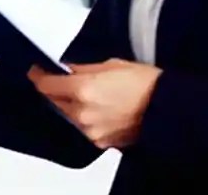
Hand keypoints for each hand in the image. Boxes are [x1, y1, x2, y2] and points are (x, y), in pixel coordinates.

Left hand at [29, 59, 162, 148]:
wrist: (171, 110)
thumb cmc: (147, 83)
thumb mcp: (112, 64)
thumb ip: (83, 68)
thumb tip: (67, 68)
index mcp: (82, 89)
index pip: (46, 85)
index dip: (38, 76)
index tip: (36, 71)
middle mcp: (82, 112)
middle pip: (54, 101)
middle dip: (55, 90)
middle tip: (60, 80)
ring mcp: (91, 130)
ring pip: (68, 115)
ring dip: (70, 105)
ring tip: (84, 95)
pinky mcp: (101, 142)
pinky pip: (83, 128)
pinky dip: (85, 118)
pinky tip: (96, 109)